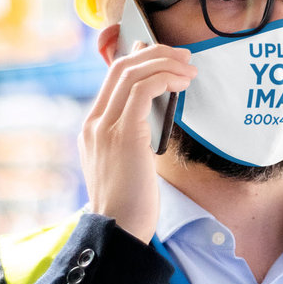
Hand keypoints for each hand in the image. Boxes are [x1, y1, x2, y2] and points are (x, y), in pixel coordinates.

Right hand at [78, 42, 195, 242]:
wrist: (119, 229)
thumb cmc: (130, 202)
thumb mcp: (126, 161)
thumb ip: (133, 134)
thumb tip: (155, 109)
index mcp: (92, 126)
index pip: (113, 76)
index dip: (142, 59)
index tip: (168, 59)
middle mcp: (94, 122)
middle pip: (122, 66)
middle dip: (156, 54)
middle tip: (184, 57)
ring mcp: (105, 127)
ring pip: (133, 73)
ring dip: (166, 64)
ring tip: (190, 70)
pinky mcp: (124, 134)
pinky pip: (143, 90)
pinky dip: (165, 79)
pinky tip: (182, 84)